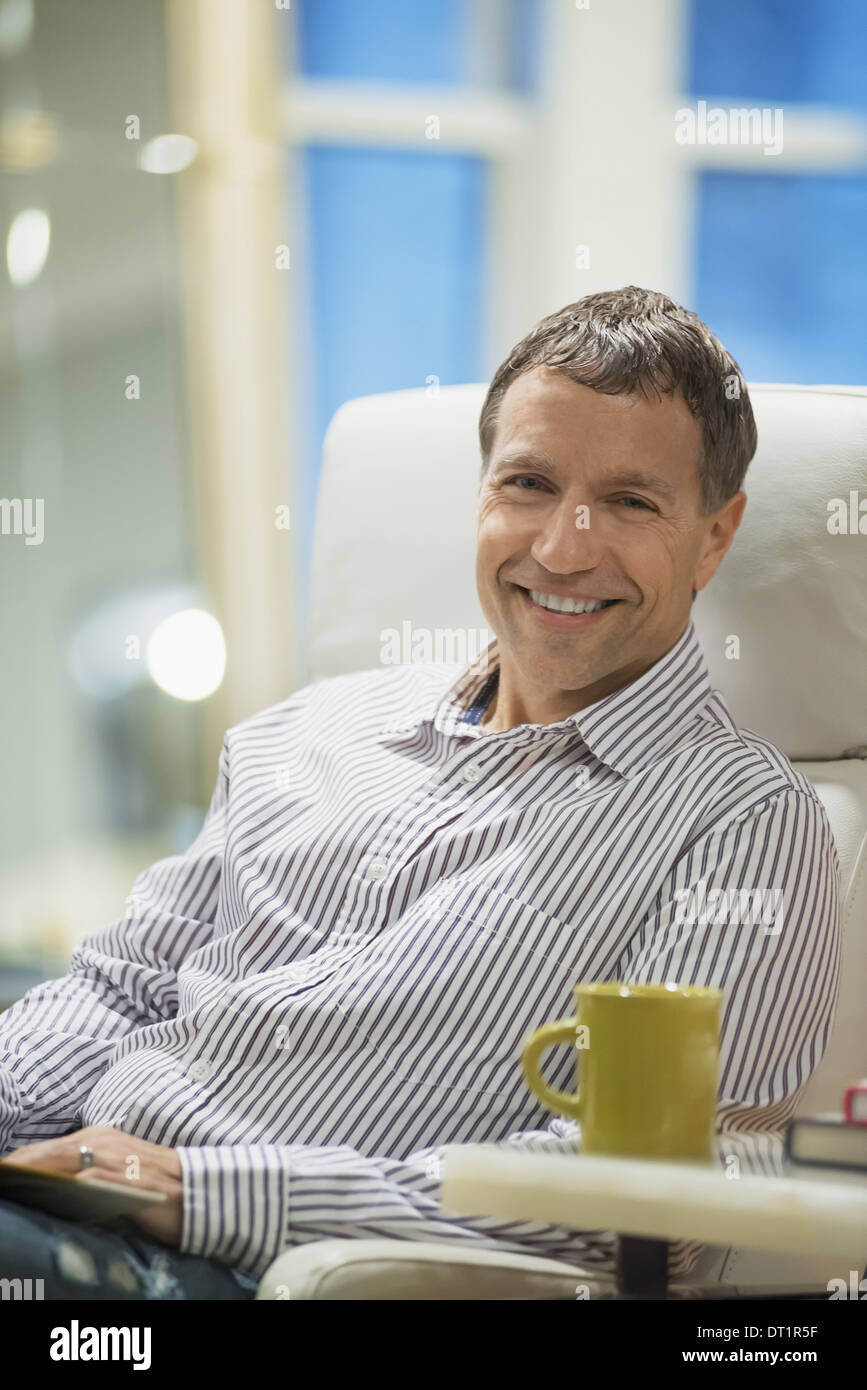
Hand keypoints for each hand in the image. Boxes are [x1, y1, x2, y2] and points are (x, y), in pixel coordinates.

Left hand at [4, 1125, 183, 1244]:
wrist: (198, 1188)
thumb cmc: (154, 1183)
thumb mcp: (116, 1168)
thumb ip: (85, 1171)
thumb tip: (50, 1187)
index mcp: (98, 1136)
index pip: (45, 1150)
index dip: (19, 1164)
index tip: (2, 1176)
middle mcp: (102, 1141)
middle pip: (47, 1153)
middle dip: (19, 1168)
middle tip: (2, 1180)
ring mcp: (113, 1158)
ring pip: (61, 1162)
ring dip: (34, 1174)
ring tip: (13, 1186)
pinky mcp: (124, 1177)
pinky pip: (87, 1180)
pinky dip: (64, 1187)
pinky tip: (48, 1195)